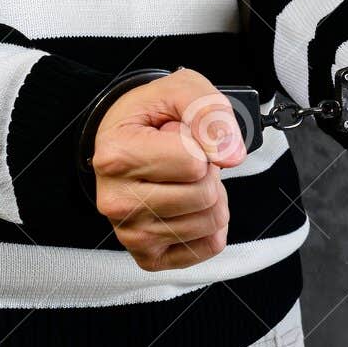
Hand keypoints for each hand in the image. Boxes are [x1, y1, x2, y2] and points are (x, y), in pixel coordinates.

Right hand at [89, 68, 246, 270]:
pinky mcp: (148, 256)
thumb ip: (209, 111)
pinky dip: (210, 224)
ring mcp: (130, 234)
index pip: (194, 162)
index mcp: (116, 156)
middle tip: (188, 159)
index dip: (203, 143)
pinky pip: (207, 247)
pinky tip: (188, 205)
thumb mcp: (181, 89)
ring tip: (185, 179)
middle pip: (204, 195)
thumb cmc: (153, 116)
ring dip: (212, 196)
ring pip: (211, 222)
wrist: (126, 139)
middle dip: (210, 172)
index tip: (181, 135)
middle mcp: (116, 201)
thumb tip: (231, 155)